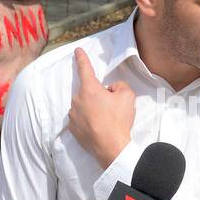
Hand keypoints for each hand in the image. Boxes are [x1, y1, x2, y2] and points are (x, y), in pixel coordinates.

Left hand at [68, 48, 133, 167]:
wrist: (111, 148)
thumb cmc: (119, 120)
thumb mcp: (128, 96)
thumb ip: (119, 85)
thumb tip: (111, 89)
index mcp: (89, 89)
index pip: (84, 68)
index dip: (82, 58)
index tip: (77, 51)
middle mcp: (77, 99)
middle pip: (88, 91)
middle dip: (98, 95)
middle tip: (111, 107)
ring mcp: (72, 115)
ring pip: (84, 105)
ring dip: (92, 108)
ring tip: (105, 120)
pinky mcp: (72, 128)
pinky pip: (80, 118)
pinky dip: (88, 120)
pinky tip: (98, 127)